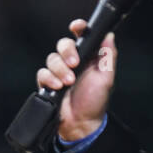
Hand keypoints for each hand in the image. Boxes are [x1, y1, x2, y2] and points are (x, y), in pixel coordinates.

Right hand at [36, 18, 117, 141]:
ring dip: (59, 69)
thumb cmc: (95, 102)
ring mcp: (60, 72)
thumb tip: (109, 35)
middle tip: (74, 64)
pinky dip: (49, 78)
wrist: (81, 124)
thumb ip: (108, 56)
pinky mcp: (48, 83)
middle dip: (67, 52)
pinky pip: (42, 73)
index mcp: (88, 57)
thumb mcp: (106, 79)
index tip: (76, 27)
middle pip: (63, 44)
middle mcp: (73, 62)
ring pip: (52, 58)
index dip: (78, 28)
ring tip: (68, 82)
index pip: (82, 36)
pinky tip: (57, 86)